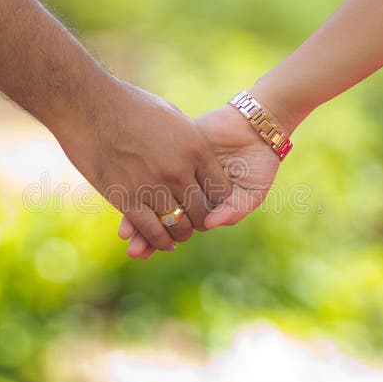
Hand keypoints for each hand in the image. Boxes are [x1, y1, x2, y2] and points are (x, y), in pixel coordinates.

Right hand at [55, 78, 232, 251]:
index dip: (218, 203)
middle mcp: (178, 170)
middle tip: (194, 223)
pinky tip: (163, 243)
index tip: (210, 206)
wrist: (87, 106)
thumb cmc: (128, 105)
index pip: (221, 189)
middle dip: (201, 221)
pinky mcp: (127, 199)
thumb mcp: (171, 116)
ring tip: (179, 234)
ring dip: (181, 233)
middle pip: (202, 211)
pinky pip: (152, 231)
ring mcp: (153, 186)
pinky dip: (160, 241)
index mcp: (195, 147)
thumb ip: (188, 140)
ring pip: (179, 225)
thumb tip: (197, 156)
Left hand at [118, 103, 281, 258]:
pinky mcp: (176, 149)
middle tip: (130, 248)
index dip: (156, 240)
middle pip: (157, 214)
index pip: (172, 226)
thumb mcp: (252, 192)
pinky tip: (129, 188)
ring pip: (151, 193)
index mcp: (198, 206)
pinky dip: (143, 178)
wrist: (257, 130)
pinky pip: (155, 167)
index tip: (140, 252)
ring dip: (137, 211)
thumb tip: (210, 225)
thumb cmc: (259, 165)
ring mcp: (177, 170)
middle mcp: (184, 191)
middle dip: (142, 233)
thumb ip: (234, 209)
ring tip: (124, 230)